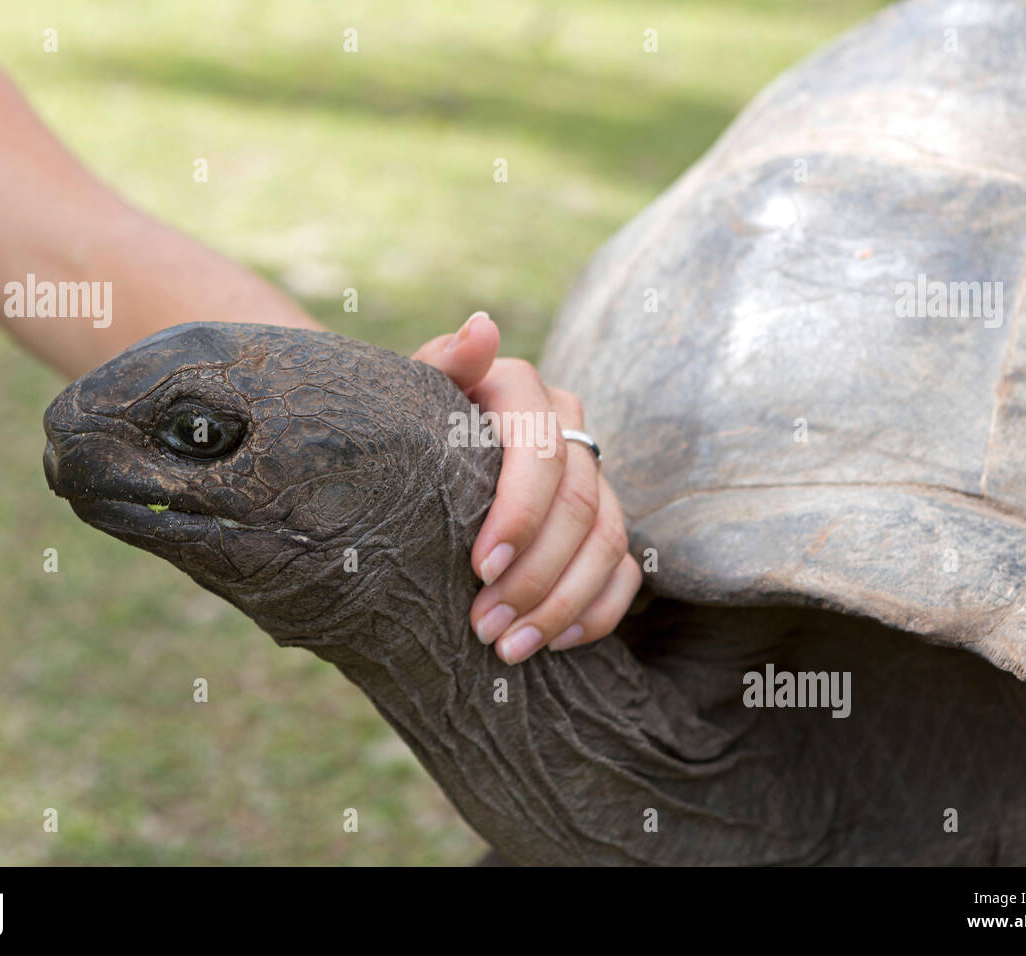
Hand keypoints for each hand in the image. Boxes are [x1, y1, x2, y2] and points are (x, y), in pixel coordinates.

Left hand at [414, 312, 641, 663]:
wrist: (409, 449)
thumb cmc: (401, 425)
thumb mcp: (409, 394)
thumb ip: (443, 362)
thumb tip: (482, 327)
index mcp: (522, 390)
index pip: (543, 450)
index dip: (520, 513)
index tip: (479, 568)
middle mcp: (567, 426)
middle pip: (579, 507)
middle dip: (535, 576)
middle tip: (484, 630)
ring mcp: (592, 473)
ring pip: (607, 542)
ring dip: (562, 605)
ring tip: (509, 649)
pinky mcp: (603, 519)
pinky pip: (624, 570)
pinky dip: (598, 611)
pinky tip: (559, 643)